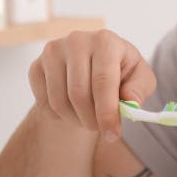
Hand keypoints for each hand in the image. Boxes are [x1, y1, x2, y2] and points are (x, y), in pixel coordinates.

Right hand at [28, 29, 155, 141]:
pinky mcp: (36, 65)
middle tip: (101, 129)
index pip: (103, 81)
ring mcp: (53, 52)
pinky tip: (71, 108)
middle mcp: (77, 41)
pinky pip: (44, 103)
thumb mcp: (140, 78)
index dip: (107, 113)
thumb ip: (139, 89)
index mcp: (105, 41)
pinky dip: (58, 115)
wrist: (93, 64)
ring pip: (59, 101)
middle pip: (79, 94)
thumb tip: (130, 101)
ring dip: (75, 120)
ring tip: (88, 119)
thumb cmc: (120, 71)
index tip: (113, 135)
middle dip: (91, 120)